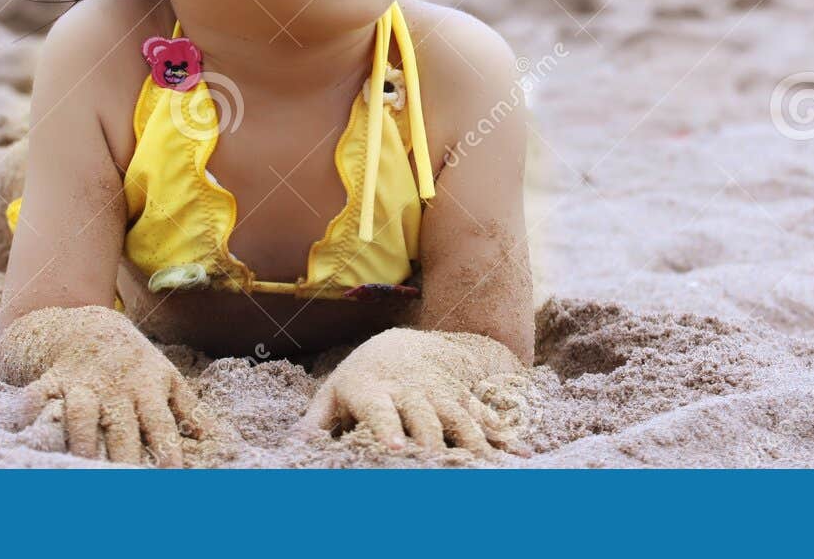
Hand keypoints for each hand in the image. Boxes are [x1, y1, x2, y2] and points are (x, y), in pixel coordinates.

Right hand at [0, 305, 221, 466]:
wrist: (91, 325)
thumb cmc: (135, 360)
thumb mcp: (166, 377)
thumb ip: (189, 408)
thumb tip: (217, 438)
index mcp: (146, 388)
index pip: (159, 421)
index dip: (166, 446)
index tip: (173, 472)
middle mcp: (115, 388)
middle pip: (120, 425)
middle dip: (124, 453)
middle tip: (126, 480)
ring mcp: (83, 383)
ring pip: (81, 412)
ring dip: (81, 436)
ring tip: (82, 462)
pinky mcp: (54, 380)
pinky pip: (39, 393)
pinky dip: (28, 406)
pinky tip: (19, 422)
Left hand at [295, 327, 532, 459]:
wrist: (404, 343)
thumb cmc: (362, 377)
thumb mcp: (333, 392)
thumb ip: (315, 422)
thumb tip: (292, 447)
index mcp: (374, 390)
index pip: (380, 410)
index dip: (388, 429)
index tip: (396, 450)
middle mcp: (410, 392)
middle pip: (425, 420)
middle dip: (433, 444)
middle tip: (438, 469)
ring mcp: (440, 395)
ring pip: (459, 421)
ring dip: (472, 445)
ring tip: (483, 470)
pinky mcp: (463, 400)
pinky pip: (484, 419)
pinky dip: (503, 437)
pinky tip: (520, 455)